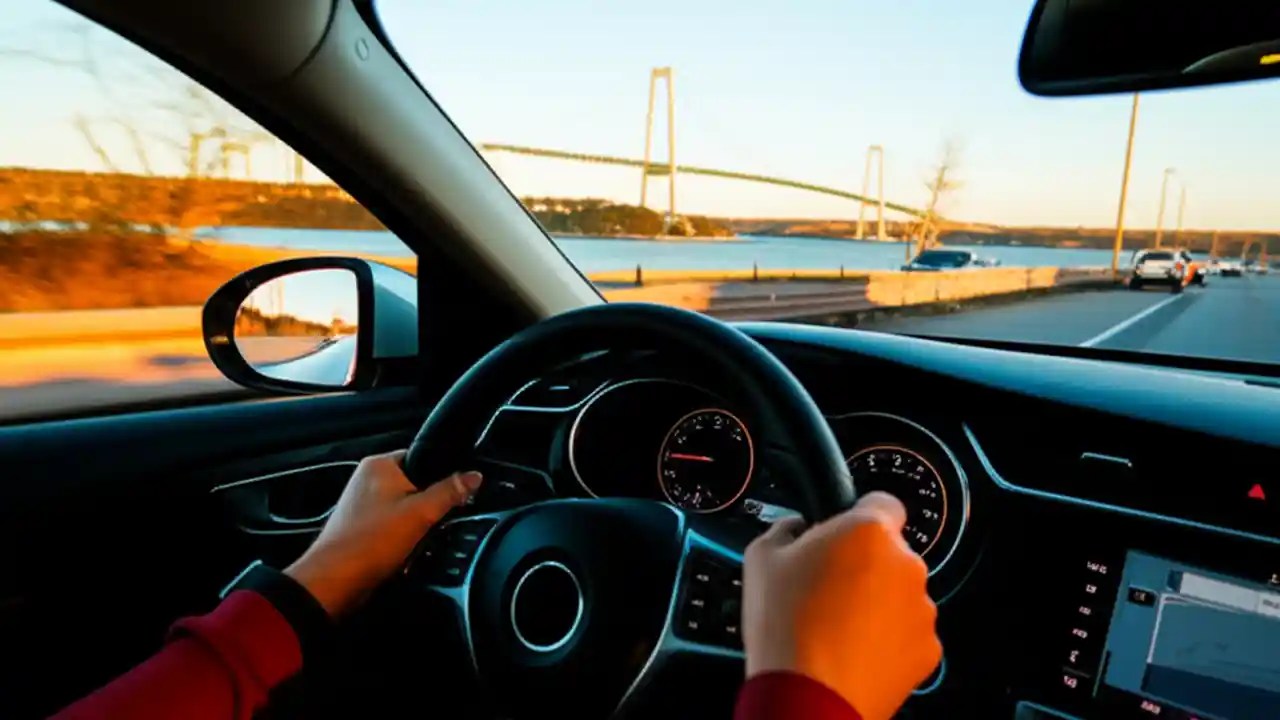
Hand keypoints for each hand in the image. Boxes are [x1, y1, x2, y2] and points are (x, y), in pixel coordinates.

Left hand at [285, 450, 481, 616]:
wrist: (336, 582)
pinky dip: (402, 539)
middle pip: (415, 485)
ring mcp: (362, 505)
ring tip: (416, 540)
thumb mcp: (421, 514)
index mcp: (379, 465)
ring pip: (405, 509)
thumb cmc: (371, 542)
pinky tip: (404, 552)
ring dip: (416, 526)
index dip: (442, 475)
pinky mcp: (361, 528)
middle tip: (433, 523)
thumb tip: (474, 476)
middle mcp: (367, 480)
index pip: (421, 456)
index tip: (455, 494)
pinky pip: (393, 527)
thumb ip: (450, 492)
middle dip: (428, 506)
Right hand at [743, 492, 940, 719]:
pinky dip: (887, 638)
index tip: (841, 533)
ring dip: (877, 602)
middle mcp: (905, 565)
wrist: (807, 697)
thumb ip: (785, 529)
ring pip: (900, 593)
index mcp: (868, 531)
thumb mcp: (761, 558)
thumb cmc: (784, 627)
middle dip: (863, 564)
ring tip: (835, 625)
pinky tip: (853, 650)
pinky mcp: (927, 649)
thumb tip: (794, 528)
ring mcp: (921, 609)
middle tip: (826, 586)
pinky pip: (907, 631)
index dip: (859, 515)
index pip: (883, 501)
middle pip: (889, 552)